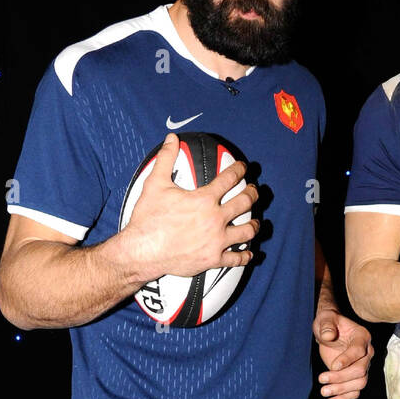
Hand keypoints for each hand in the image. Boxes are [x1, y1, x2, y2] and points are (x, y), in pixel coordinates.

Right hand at [122, 133, 259, 278]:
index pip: (229, 179)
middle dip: (252, 194)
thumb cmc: (148, 220)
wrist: (142, 251)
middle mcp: (215, 219)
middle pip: (244, 203)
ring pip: (246, 231)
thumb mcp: (155, 184)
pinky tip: (248, 253)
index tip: (242, 167)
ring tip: (257, 222)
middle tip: (253, 191)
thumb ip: (165, 159)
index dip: (238, 170)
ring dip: (255, 225)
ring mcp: (216, 241)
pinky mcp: (213, 259)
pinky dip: (245, 256)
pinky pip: (236, 258)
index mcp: (204, 199)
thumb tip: (171, 139)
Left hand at [314, 311, 373, 398]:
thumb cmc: (328, 322)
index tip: (332, 365)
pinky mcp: (355, 377)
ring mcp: (363, 366)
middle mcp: (367, 353)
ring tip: (324, 391)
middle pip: (360, 370)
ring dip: (341, 390)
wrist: (330, 331)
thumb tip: (328, 336)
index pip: (359, 351)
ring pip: (359, 383)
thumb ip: (327, 324)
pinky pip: (355, 391)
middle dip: (341, 377)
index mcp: (362, 337)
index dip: (347, 359)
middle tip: (322, 379)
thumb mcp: (325, 318)